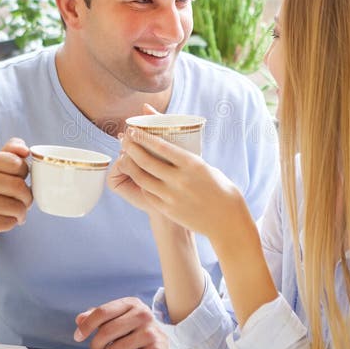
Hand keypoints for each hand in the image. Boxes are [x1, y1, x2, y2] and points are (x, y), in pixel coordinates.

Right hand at [0, 137, 32, 248]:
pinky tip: (2, 220)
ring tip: (14, 212)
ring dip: (22, 212)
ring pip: (16, 206)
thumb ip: (11, 151)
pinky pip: (9, 222)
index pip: (17, 163)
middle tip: (24, 201)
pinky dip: (12, 223)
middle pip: (18, 186)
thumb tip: (25, 150)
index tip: (18, 179)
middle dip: (27, 197)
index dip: (24, 173)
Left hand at [74, 297, 174, 348]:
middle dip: (97, 346)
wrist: (169, 346)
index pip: (102, 312)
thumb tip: (79, 319)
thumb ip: (100, 317)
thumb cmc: (138, 332)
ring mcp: (151, 333)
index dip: (86, 326)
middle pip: (105, 333)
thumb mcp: (121, 318)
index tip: (78, 336)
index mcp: (132, 303)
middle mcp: (143, 315)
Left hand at [113, 129, 243, 238]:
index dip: (143, 137)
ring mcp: (172, 196)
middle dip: (131, 147)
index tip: (133, 129)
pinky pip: (147, 193)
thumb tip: (166, 135)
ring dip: (129, 165)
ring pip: (142, 178)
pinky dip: (140, 182)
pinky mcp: (168, 209)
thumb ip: (184, 152)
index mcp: (192, 164)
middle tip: (123, 139)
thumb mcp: (204, 165)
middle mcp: (180, 179)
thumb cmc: (218, 187)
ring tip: (124, 156)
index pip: (161, 146)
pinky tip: (137, 175)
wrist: (226, 219)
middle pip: (146, 161)